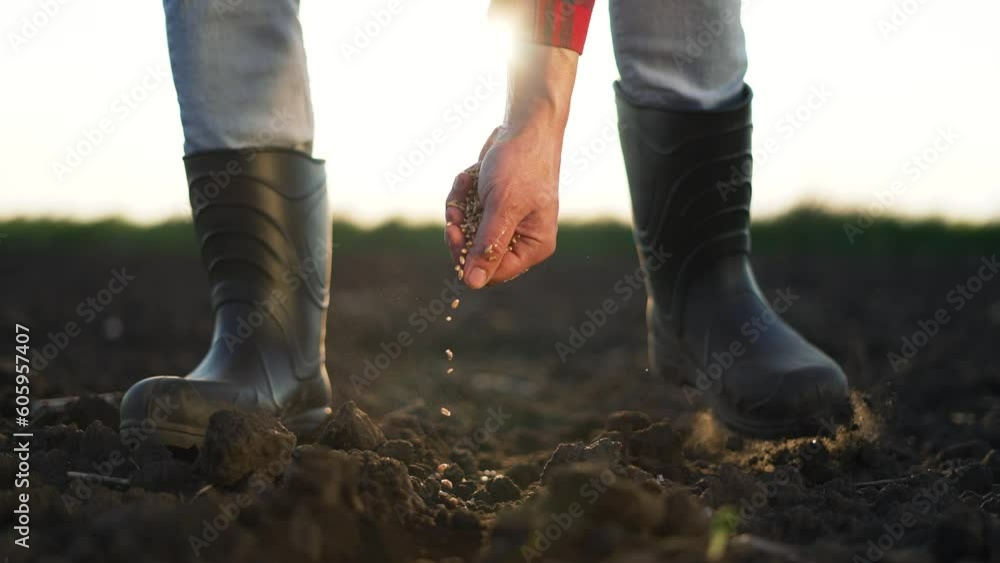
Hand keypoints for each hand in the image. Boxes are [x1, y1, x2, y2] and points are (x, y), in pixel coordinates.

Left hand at [444, 44, 577, 288]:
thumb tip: (473, 284)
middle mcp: (522, 239)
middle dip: (460, 230)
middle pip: (474, 256)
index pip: (492, 273)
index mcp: (534, 246)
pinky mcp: (492, 207)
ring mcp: (505, 222)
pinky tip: (467, 176)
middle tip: (453, 213)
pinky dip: (462, 194)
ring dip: (458, 207)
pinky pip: (465, 213)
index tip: (453, 233)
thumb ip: (488, 246)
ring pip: (466, 233)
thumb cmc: (521, 164)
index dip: (468, 259)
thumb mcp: (502, 206)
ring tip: (465, 182)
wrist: (524, 126)